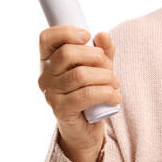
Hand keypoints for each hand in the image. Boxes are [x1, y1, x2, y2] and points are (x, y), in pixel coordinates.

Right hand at [37, 25, 121, 161]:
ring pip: (80, 75)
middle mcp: (45, 76)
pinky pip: (86, 95)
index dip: (66, 32)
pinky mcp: (61, 109)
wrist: (86, 129)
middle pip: (67, 54)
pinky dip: (106, 93)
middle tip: (109, 68)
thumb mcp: (98, 69)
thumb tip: (103, 35)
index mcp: (48, 61)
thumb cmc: (90, 93)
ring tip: (116, 84)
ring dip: (106, 77)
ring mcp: (51, 93)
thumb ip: (102, 51)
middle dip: (96, 57)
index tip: (87, 36)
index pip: (47, 38)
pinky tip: (116, 97)